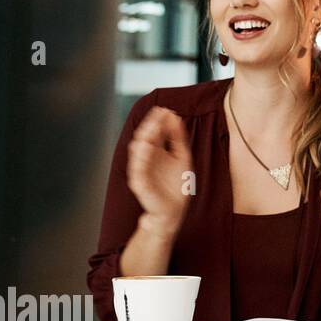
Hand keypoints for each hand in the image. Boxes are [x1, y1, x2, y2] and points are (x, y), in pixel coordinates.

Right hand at [127, 106, 192, 235]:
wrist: (173, 210)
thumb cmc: (176, 184)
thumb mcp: (182, 156)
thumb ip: (178, 138)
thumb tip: (175, 116)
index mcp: (156, 151)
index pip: (155, 131)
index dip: (159, 121)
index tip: (167, 109)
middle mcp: (146, 158)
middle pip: (145, 137)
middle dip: (151, 125)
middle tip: (158, 114)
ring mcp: (141, 170)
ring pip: (139, 151)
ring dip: (144, 138)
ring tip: (151, 126)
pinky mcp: (140, 183)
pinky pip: (138, 168)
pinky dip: (140, 157)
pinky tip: (145, 147)